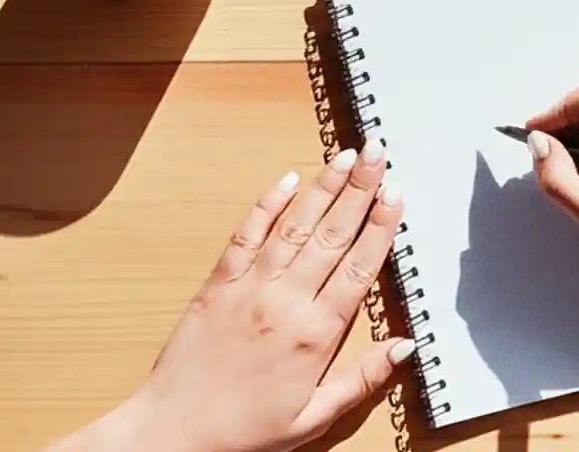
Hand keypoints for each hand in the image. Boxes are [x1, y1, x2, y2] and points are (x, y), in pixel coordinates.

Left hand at [46, 142, 414, 451]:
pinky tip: (287, 179)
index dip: (380, 227)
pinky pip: (246, 235)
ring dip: (323, 187)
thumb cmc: (244, 431)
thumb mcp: (315, 418)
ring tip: (346, 156)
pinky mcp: (218, 284)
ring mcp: (250, 287)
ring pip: (296, 226)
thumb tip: (406, 345)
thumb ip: (363, 379)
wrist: (172, 431)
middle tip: (379, 154)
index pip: (359, 268)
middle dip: (360, 190)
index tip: (396, 195)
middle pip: (333, 235)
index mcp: (316, 335)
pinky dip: (267, 205)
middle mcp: (286, 301)